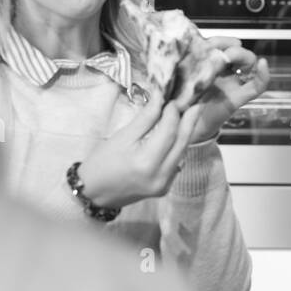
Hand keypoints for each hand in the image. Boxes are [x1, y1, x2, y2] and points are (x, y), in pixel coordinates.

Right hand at [77, 94, 202, 208]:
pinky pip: (177, 162)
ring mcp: (165, 184)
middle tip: (197, 103)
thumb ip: (146, 118)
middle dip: (190, 121)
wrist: (93, 193)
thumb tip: (161, 97)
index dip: (174, 113)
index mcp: (146, 162)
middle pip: (182, 142)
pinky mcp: (165, 187)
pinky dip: (179, 146)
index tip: (173, 99)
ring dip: (186, 133)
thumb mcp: (122, 137)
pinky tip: (178, 134)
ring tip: (190, 114)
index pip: (169, 132)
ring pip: (182, 152)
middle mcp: (160, 175)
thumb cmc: (102, 163)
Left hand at [185, 37, 271, 143]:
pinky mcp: (239, 97)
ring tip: (231, 59)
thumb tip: (189, 43)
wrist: (183, 123)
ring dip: (245, 57)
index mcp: (209, 62)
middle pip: (238, 50)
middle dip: (232, 48)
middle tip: (223, 53)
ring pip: (249, 62)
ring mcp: (233, 83)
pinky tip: (263, 64)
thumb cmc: (179, 99)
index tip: (212, 42)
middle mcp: (224, 71)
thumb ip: (188, 61)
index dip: (221, 40)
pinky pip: (257, 86)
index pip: (222, 44)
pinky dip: (263, 75)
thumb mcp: (182, 75)